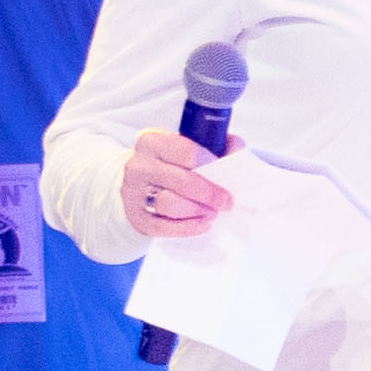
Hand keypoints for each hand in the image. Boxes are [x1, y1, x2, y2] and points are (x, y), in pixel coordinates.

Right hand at [121, 125, 232, 239]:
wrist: (133, 184)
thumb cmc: (166, 165)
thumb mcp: (181, 147)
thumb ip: (211, 144)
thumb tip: (237, 148)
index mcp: (152, 142)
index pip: (186, 151)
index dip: (210, 163)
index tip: (226, 173)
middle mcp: (139, 166)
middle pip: (181, 181)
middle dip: (209, 193)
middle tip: (226, 201)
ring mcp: (134, 193)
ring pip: (171, 204)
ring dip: (198, 210)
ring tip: (213, 212)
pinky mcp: (137, 218)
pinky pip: (164, 227)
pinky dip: (188, 228)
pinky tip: (203, 224)